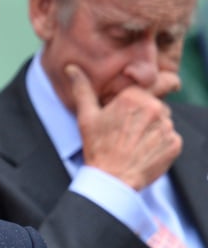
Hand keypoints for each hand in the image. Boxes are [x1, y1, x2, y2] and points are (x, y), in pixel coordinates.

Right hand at [69, 64, 181, 190]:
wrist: (112, 179)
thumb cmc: (98, 147)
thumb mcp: (86, 117)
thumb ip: (82, 89)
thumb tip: (71, 68)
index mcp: (133, 97)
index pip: (145, 90)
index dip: (135, 103)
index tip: (126, 116)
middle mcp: (154, 108)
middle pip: (155, 105)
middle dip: (145, 116)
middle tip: (127, 132)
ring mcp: (166, 126)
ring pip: (163, 121)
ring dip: (153, 129)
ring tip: (134, 143)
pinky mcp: (174, 143)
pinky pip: (171, 138)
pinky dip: (160, 144)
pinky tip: (144, 151)